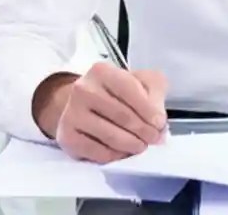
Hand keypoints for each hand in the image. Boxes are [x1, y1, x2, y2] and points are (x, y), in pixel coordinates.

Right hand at [34, 62, 167, 163]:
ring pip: (110, 136)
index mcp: (102, 71)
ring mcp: (72, 114)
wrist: (85, 103)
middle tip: (155, 139)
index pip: (129, 90)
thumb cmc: (118, 92)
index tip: (160, 124)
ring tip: (141, 146)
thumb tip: (157, 122)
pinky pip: (98, 152)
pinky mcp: (68, 137)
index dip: (148, 109)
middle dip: (144, 130)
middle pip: (121, 115)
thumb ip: (154, 94)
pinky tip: (123, 151)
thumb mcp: (142, 81)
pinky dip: (116, 155)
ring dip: (132, 145)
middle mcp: (83, 90)